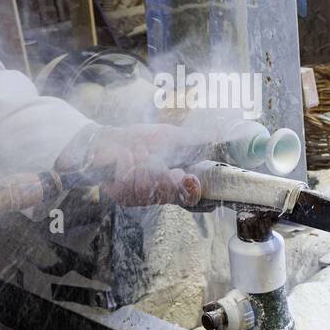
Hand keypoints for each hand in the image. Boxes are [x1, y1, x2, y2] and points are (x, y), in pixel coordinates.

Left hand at [55, 125, 201, 207]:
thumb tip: (219, 132)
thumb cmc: (141, 138)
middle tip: (151, 155)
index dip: (190, 188)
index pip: (191, 197)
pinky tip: (124, 155)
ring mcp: (140, 198)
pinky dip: (126, 162)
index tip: (185, 173)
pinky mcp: (120, 195)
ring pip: (146, 188)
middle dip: (158, 170)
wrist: (110, 139)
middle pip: (167, 194)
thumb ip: (195, 138)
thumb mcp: (172, 135)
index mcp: (175, 183)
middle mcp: (160, 195)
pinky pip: (126, 183)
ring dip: (140, 162)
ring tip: (136, 151)